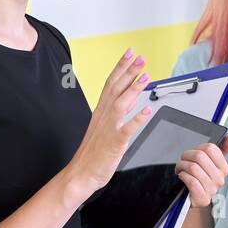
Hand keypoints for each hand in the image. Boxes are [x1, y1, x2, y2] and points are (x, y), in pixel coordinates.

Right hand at [66, 49, 152, 199]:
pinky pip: (126, 130)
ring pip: (120, 104)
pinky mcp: (114, 144)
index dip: (121, 67)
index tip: (130, 53)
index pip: (111, 83)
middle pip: (115, 89)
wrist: (81, 174)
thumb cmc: (93, 152)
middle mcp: (104, 117)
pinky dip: (137, 119)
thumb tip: (132, 96)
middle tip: (140, 58)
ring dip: (133, 89)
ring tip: (145, 77)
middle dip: (129, 72)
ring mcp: (108, 129)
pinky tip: (146, 110)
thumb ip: (118, 110)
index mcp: (101, 111)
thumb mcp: (105, 126)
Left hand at [176, 134, 227, 206]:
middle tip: (183, 161)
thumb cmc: (198, 178)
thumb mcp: (209, 162)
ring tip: (181, 169)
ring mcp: (212, 190)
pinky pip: (191, 181)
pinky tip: (182, 177)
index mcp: (224, 168)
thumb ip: (223, 148)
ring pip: (193, 168)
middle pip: (200, 156)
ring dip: (182, 166)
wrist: (190, 197)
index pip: (210, 148)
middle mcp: (220, 179)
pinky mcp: (203, 198)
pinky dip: (183, 176)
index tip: (192, 153)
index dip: (196, 148)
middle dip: (186, 157)